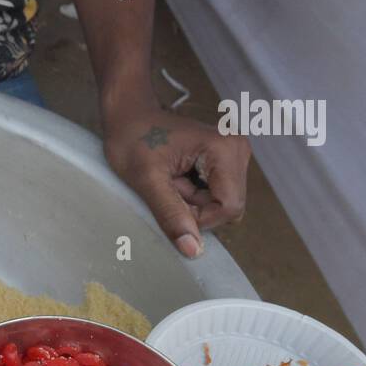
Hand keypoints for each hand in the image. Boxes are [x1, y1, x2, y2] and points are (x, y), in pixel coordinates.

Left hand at [102, 103, 250, 257]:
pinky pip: (215, 195)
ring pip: (221, 203)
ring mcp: (233, 154)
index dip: (200, 217)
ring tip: (170, 179)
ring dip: (193, 202)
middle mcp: (237, 149)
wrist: (128, 116)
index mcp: (225, 149)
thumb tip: (193, 250)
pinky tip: (176, 177)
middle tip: (168, 186)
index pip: (229, 207)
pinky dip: (193, 195)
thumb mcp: (146, 180)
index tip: (171, 199)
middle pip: (228, 206)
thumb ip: (171, 214)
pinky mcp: (224, 160)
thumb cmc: (132, 139)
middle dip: (195, 208)